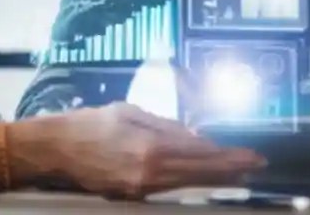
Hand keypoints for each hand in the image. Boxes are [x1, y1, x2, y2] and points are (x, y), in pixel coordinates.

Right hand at [14, 103, 265, 198]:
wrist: (54, 149)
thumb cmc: (90, 124)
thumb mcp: (130, 113)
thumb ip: (165, 126)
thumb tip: (195, 136)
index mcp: (150, 149)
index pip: (202, 155)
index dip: (230, 157)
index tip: (253, 156)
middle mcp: (149, 174)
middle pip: (200, 175)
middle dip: (230, 170)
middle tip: (255, 165)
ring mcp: (140, 189)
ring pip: (187, 184)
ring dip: (213, 177)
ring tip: (236, 171)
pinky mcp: (131, 196)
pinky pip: (168, 188)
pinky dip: (188, 180)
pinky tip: (201, 174)